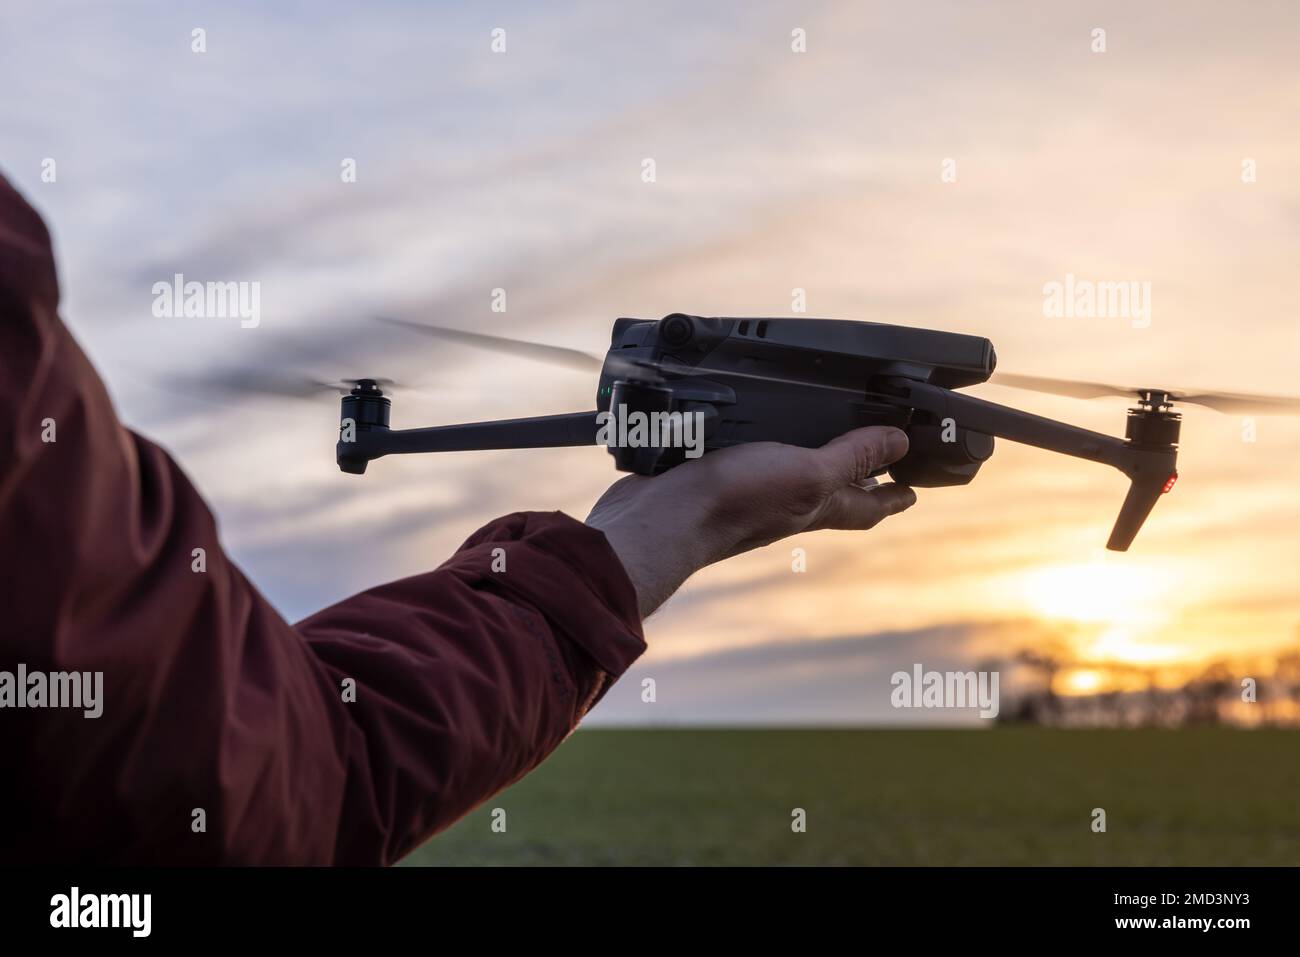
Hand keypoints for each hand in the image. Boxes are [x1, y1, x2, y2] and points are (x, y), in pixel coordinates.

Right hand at [585, 426, 916, 618]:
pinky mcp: (714, 478)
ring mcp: (749, 493)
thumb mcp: (808, 473)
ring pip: (788, 475)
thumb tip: (899, 443)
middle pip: (830, 493)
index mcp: (815, 505)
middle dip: (853, 476)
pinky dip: (758, 446)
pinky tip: (750, 431)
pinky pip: (748, 460)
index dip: (894, 497)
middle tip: (872, 457)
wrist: (661, 519)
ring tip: (820, 433)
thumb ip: (851, 457)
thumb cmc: (735, 504)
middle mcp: (785, 503)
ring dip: (807, 458)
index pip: (868, 506)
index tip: (914, 488)